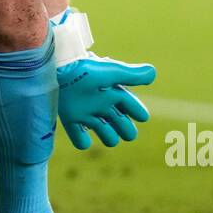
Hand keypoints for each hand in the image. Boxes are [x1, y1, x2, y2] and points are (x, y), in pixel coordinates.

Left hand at [51, 9, 155, 149]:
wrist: (58, 71)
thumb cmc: (85, 70)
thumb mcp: (111, 72)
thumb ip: (132, 75)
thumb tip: (153, 74)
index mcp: (112, 92)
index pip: (131, 106)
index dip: (138, 112)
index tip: (142, 116)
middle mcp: (102, 103)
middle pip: (121, 124)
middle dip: (126, 129)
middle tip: (125, 130)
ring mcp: (87, 112)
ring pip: (105, 133)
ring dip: (108, 137)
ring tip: (107, 133)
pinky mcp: (71, 118)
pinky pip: (80, 139)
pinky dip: (83, 141)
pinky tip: (84, 137)